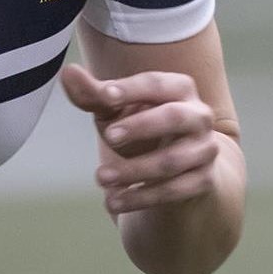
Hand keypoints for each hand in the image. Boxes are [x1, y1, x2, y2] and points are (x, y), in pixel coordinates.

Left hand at [60, 62, 225, 215]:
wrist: (174, 167)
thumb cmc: (138, 124)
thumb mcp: (114, 109)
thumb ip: (93, 93)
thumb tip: (68, 72)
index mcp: (179, 88)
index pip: (155, 84)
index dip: (130, 89)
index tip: (105, 95)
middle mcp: (199, 116)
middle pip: (174, 117)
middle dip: (140, 126)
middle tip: (108, 136)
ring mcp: (204, 149)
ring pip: (171, 161)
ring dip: (134, 170)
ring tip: (100, 178)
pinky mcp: (203, 180)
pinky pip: (174, 191)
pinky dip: (141, 197)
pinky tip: (114, 202)